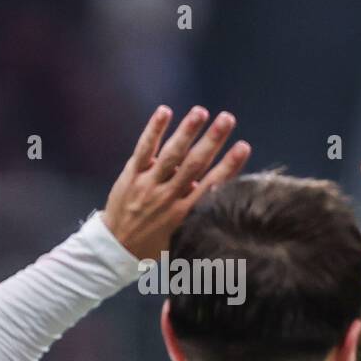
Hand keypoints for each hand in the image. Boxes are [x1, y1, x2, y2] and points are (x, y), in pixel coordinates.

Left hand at [103, 106, 250, 258]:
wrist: (117, 248)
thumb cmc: (155, 245)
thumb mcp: (183, 238)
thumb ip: (199, 217)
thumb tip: (218, 197)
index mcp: (186, 212)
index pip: (213, 184)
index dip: (230, 164)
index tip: (244, 146)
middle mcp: (169, 196)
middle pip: (195, 163)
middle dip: (213, 140)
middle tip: (227, 119)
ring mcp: (149, 184)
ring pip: (171, 154)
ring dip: (187, 130)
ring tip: (201, 111)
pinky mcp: (131, 175)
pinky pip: (144, 149)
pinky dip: (155, 130)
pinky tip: (165, 111)